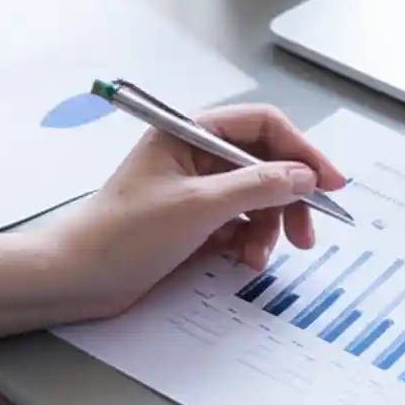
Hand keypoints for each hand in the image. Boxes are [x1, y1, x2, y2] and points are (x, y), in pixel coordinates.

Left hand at [52, 104, 344, 317]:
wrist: (75, 278)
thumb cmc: (123, 234)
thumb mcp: (199, 206)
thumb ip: (258, 187)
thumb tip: (305, 176)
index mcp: (192, 132)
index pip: (265, 126)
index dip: (302, 151)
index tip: (329, 184)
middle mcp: (198, 153)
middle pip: (267, 164)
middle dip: (290, 199)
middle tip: (308, 234)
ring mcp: (198, 187)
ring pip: (259, 197)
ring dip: (269, 227)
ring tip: (259, 257)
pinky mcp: (196, 218)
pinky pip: (242, 221)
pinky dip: (251, 240)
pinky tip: (243, 259)